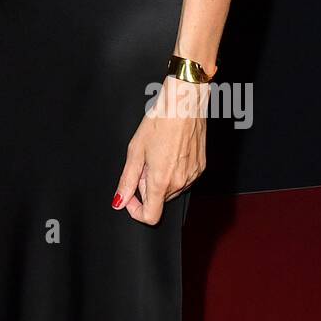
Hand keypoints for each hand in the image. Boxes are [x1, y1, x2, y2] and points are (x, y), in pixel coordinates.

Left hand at [112, 76, 208, 224]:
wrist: (184, 104)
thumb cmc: (159, 122)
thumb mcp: (135, 150)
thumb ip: (127, 180)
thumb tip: (119, 201)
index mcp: (161, 181)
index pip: (151, 216)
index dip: (136, 210)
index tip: (130, 196)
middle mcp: (180, 183)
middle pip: (159, 200)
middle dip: (147, 186)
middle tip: (144, 162)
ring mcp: (193, 176)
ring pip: (171, 190)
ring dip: (160, 179)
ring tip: (157, 153)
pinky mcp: (201, 167)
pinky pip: (184, 179)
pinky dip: (174, 172)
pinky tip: (170, 151)